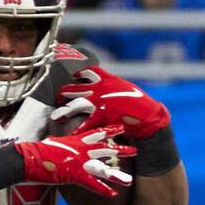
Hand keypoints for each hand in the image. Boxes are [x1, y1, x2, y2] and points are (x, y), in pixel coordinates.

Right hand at [15, 124, 134, 196]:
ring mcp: (79, 161)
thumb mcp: (52, 141)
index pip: (97, 132)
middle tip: (135, 150)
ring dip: (117, 173)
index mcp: (76, 139)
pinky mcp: (75, 174)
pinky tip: (113, 194)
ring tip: (130, 179)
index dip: (110, 130)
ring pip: (103, 167)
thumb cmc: (36, 150)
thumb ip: (61, 141)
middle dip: (121, 149)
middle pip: (105, 148)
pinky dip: (102, 189)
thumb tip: (58, 139)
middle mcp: (81, 149)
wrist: (29, 158)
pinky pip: (92, 183)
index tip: (122, 127)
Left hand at [51, 66, 170, 139]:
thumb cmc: (139, 103)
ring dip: (66, 109)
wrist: (148, 115)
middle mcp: (102, 88)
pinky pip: (87, 123)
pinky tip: (70, 134)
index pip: (91, 71)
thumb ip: (113, 86)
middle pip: (78, 87)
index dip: (80, 72)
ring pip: (78, 103)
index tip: (73, 75)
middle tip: (57, 95)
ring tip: (56, 115)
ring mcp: (101, 101)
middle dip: (66, 91)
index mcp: (109, 79)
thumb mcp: (125, 88)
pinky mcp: (103, 115)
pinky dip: (78, 129)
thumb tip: (106, 85)